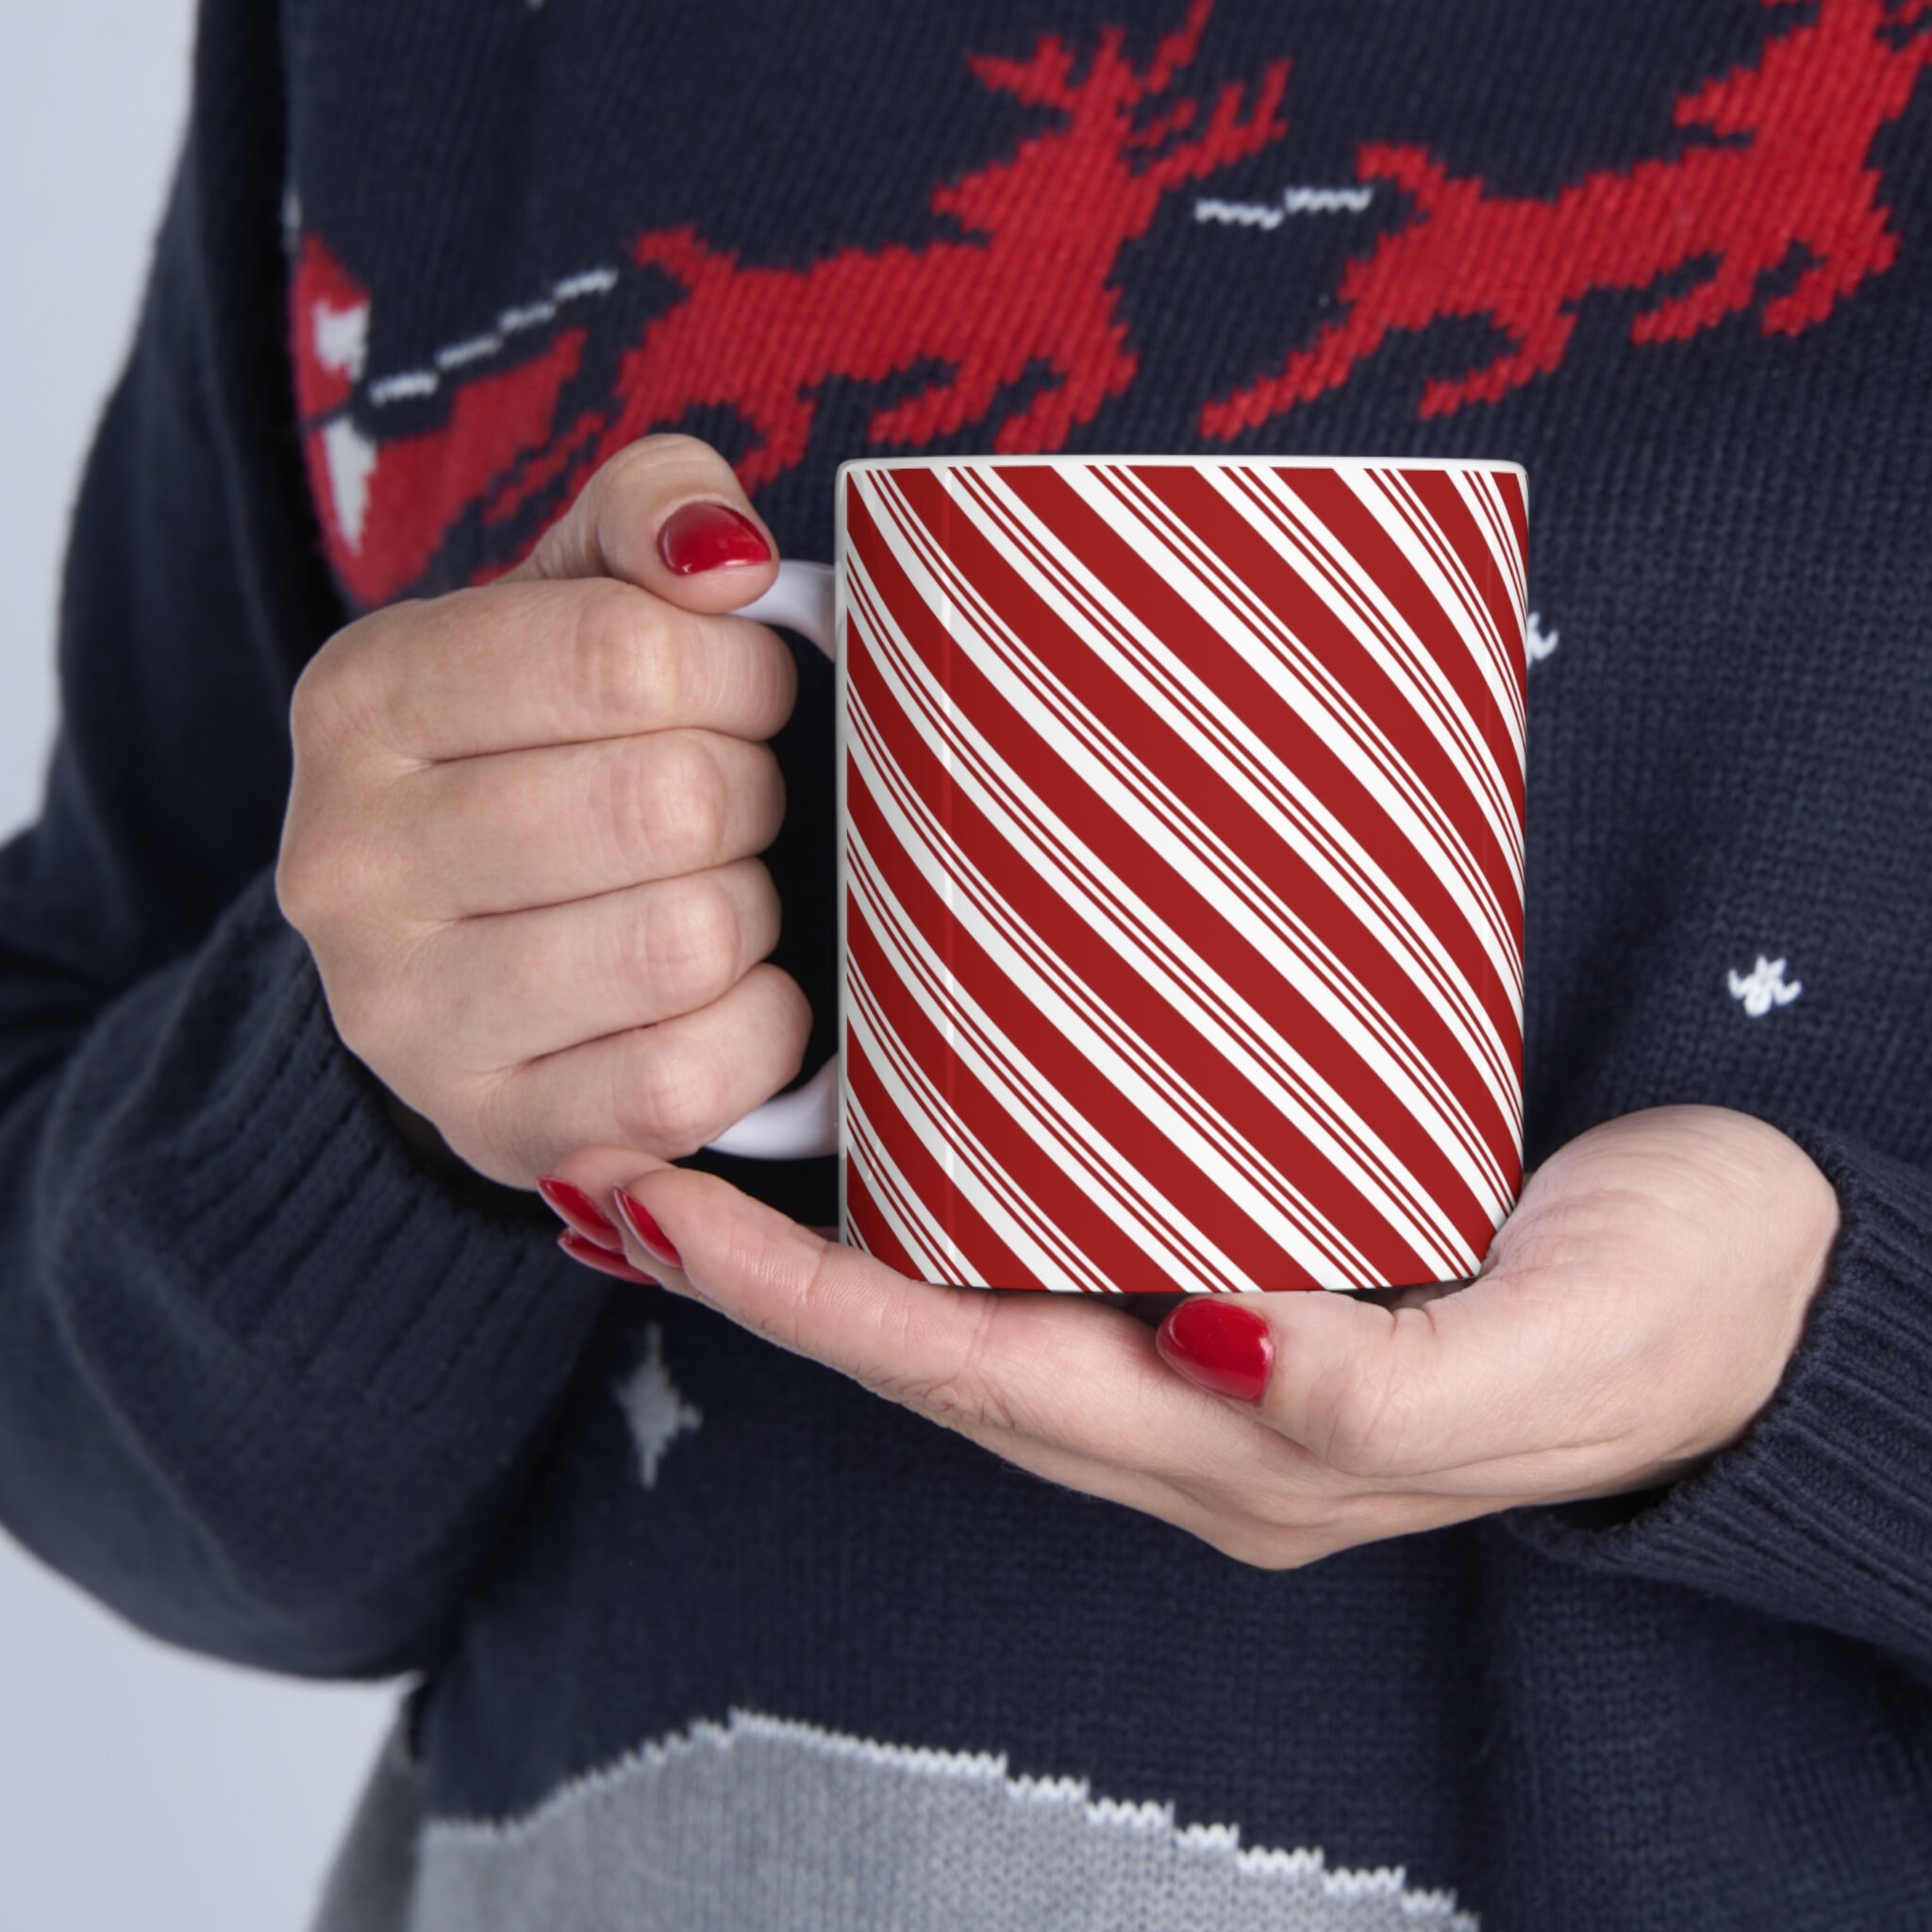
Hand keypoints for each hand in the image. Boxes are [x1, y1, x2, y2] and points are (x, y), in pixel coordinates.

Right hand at [277, 435, 808, 1187]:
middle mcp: (348, 862)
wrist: (463, 947)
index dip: (741, 673)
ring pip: (684, 941)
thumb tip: (726, 558)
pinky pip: (684, 1082)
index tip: (749, 694)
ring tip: (720, 892)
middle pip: (668, 802)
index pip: (624, 654)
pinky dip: (758, 1030)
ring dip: (752, 912)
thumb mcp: (575, 597)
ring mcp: (404, 1017)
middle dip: (752, 794)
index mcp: (364, 698)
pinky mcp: (492, 1130)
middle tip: (736, 804)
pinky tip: (733, 993)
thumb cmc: (550, 751)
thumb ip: (651, 515)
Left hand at [543, 1106, 1839, 1565]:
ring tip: (699, 1152)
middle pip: (934, 1351)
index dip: (805, 1304)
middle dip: (765, 1278)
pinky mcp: (1253, 1265)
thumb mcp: (1559, 1348)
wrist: (1776, 1284)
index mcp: (1249, 1451)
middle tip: (618, 1162)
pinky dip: (943, 1207)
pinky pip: (1055, 1249)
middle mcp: (1200, 1413)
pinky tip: (892, 1141)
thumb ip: (1385, 1384)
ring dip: (830, 1247)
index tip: (656, 1209)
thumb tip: (1215, 1343)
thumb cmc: (1682, 1311)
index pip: (972, 1375)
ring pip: (978, 1305)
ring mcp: (1216, 1350)